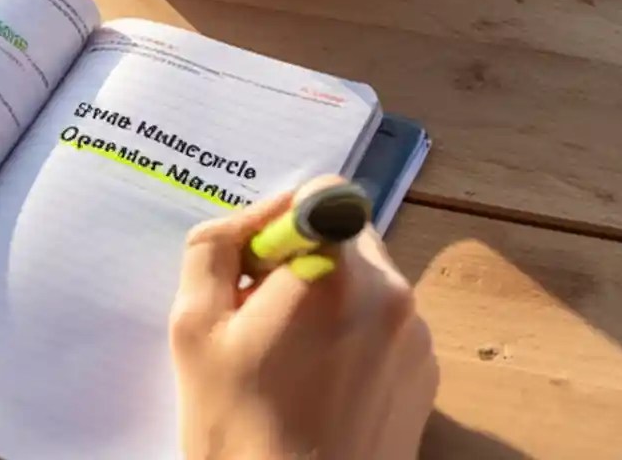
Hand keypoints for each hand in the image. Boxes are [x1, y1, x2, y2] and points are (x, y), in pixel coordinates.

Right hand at [170, 187, 437, 459]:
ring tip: (290, 363)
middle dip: (305, 262)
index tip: (257, 272)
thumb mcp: (194, 328)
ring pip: (367, 283)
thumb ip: (216, 248)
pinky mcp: (427, 375)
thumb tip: (255, 220)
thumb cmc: (240, 427)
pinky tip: (319, 387)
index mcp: (336, 272)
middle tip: (262, 319)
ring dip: (330, 302)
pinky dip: (354, 339)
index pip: (323, 193)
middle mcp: (392, 294)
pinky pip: (385, 327)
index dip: (282, 224)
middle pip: (346, 237)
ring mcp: (416, 337)